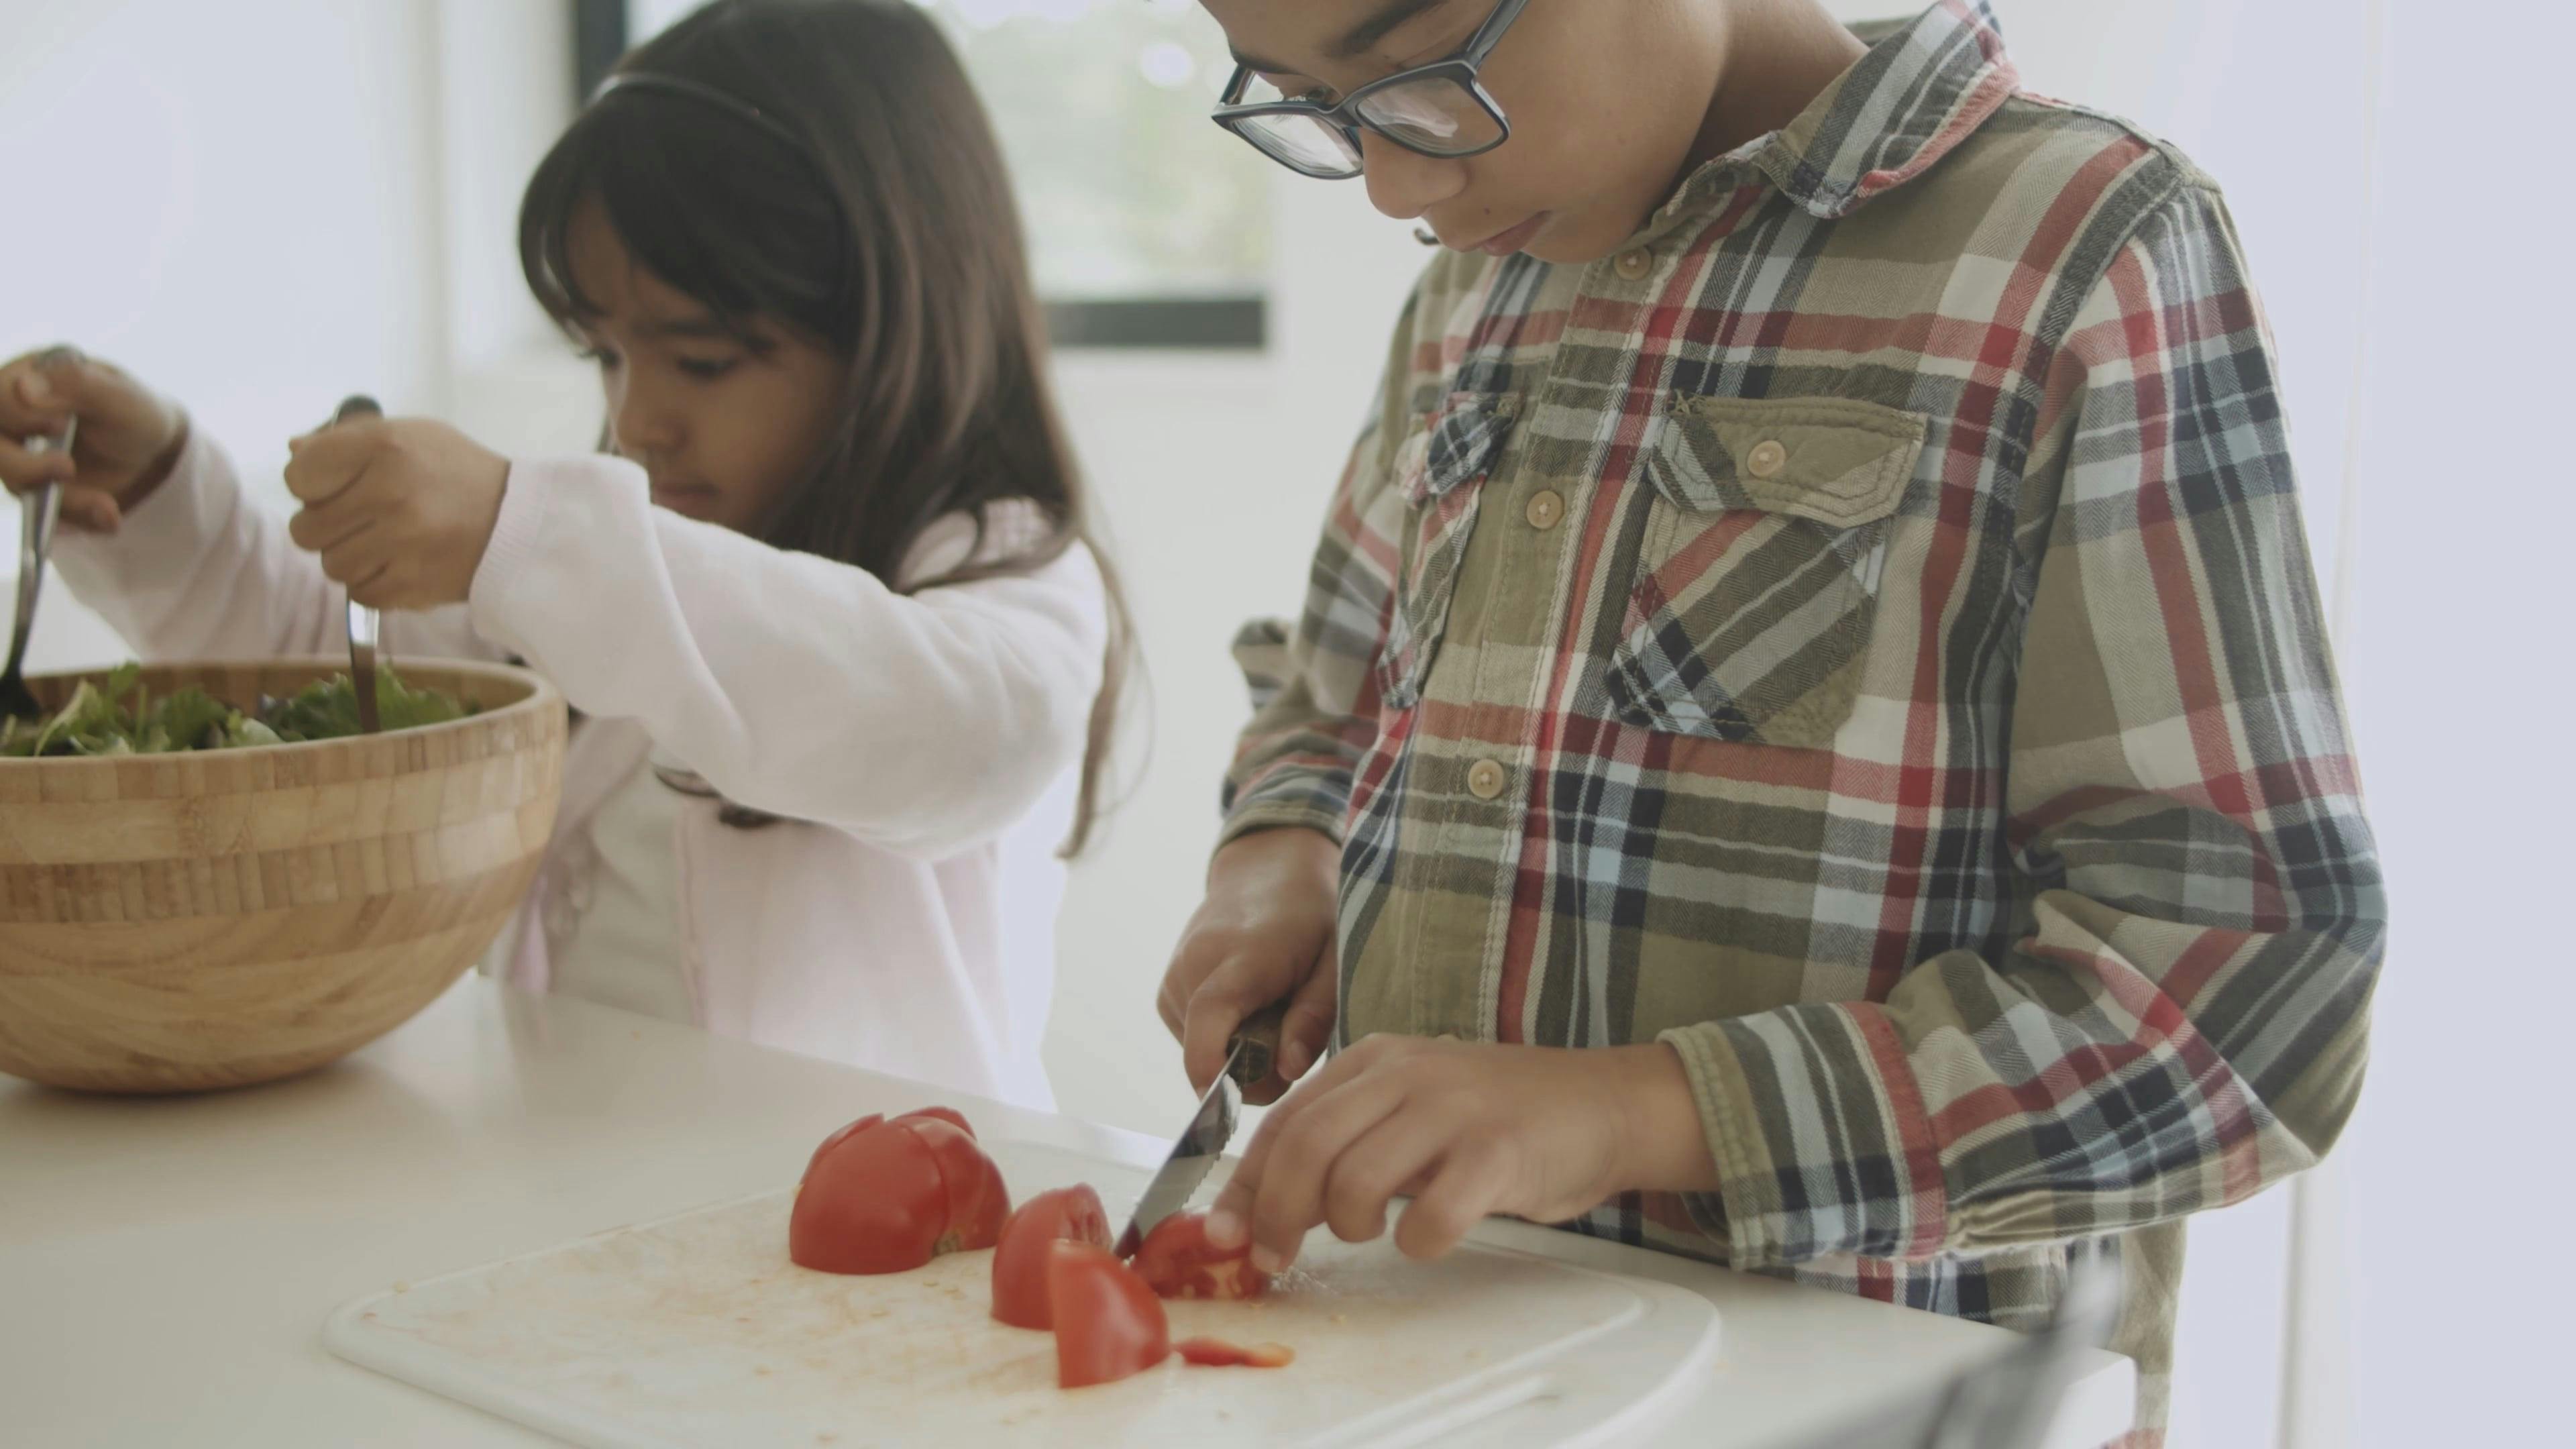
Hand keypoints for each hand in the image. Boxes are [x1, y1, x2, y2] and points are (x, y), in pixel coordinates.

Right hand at [0, 347, 187, 533]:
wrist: (149, 449)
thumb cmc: (130, 408)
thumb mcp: (117, 393)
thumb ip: (75, 383)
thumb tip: (22, 387)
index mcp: (24, 381)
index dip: (20, 414)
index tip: (63, 424)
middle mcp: (11, 422)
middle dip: (26, 467)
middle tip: (67, 469)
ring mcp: (18, 458)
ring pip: (18, 485)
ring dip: (65, 501)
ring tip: (108, 509)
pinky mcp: (36, 491)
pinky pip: (45, 513)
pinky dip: (77, 519)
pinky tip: (106, 521)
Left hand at [282, 417, 509, 609]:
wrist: (522, 521)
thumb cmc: (458, 473)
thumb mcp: (409, 435)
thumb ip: (349, 440)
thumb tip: (295, 452)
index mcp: (384, 446)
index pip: (298, 476)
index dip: (311, 485)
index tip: (337, 487)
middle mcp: (390, 493)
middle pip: (306, 530)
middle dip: (327, 528)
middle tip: (360, 521)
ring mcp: (403, 542)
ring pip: (332, 567)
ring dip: (352, 559)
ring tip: (385, 544)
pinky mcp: (415, 583)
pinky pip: (361, 594)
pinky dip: (374, 584)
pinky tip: (400, 565)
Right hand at [1159, 827, 1340, 1104]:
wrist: (1267, 871)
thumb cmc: (1310, 917)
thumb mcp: (1335, 962)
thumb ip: (1314, 1017)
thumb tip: (1287, 1071)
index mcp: (1243, 954)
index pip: (1210, 1015)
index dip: (1213, 1066)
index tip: (1230, 1102)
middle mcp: (1195, 964)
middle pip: (1209, 1050)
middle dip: (1252, 1071)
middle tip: (1292, 1042)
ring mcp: (1174, 976)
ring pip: (1201, 1050)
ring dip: (1238, 1052)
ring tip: (1269, 1010)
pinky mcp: (1166, 991)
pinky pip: (1193, 1038)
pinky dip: (1222, 1038)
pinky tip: (1247, 1007)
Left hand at [1203, 1036, 1717, 1272]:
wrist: (1603, 1103)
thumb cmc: (1499, 1118)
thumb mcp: (1410, 1108)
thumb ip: (1345, 1140)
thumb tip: (1266, 1205)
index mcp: (1374, 1059)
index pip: (1283, 1120)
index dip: (1244, 1184)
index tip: (1226, 1234)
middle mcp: (1406, 1074)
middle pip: (1305, 1147)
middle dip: (1277, 1214)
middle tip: (1279, 1257)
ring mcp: (1453, 1109)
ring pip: (1356, 1181)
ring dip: (1350, 1226)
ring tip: (1374, 1231)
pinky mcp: (1498, 1152)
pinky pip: (1431, 1216)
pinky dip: (1419, 1242)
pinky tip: (1431, 1236)